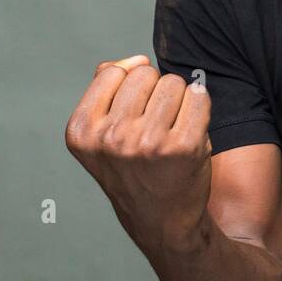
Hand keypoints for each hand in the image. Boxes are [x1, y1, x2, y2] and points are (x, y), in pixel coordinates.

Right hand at [64, 54, 212, 244]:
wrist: (163, 220)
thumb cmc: (134, 169)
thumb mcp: (101, 134)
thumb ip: (106, 88)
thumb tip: (137, 60)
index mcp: (81, 132)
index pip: (113, 72)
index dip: (129, 88)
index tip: (131, 117)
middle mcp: (110, 138)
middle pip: (145, 72)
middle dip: (154, 91)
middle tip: (155, 125)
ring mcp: (147, 143)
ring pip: (174, 82)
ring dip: (178, 100)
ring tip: (171, 131)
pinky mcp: (184, 146)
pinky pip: (199, 96)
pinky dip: (200, 108)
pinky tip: (192, 132)